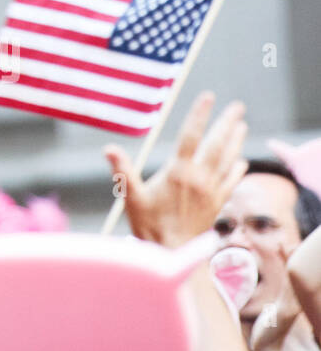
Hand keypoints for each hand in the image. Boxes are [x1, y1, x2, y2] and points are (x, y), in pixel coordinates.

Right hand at [103, 92, 247, 248]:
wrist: (174, 254)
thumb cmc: (149, 224)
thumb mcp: (131, 196)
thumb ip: (122, 170)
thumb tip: (109, 148)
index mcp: (179, 172)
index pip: (191, 136)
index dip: (199, 114)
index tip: (209, 97)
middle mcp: (199, 179)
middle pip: (217, 145)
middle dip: (227, 123)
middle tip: (237, 106)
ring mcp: (211, 191)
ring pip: (228, 160)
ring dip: (236, 141)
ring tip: (242, 126)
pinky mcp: (217, 204)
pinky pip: (230, 181)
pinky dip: (237, 169)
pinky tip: (241, 161)